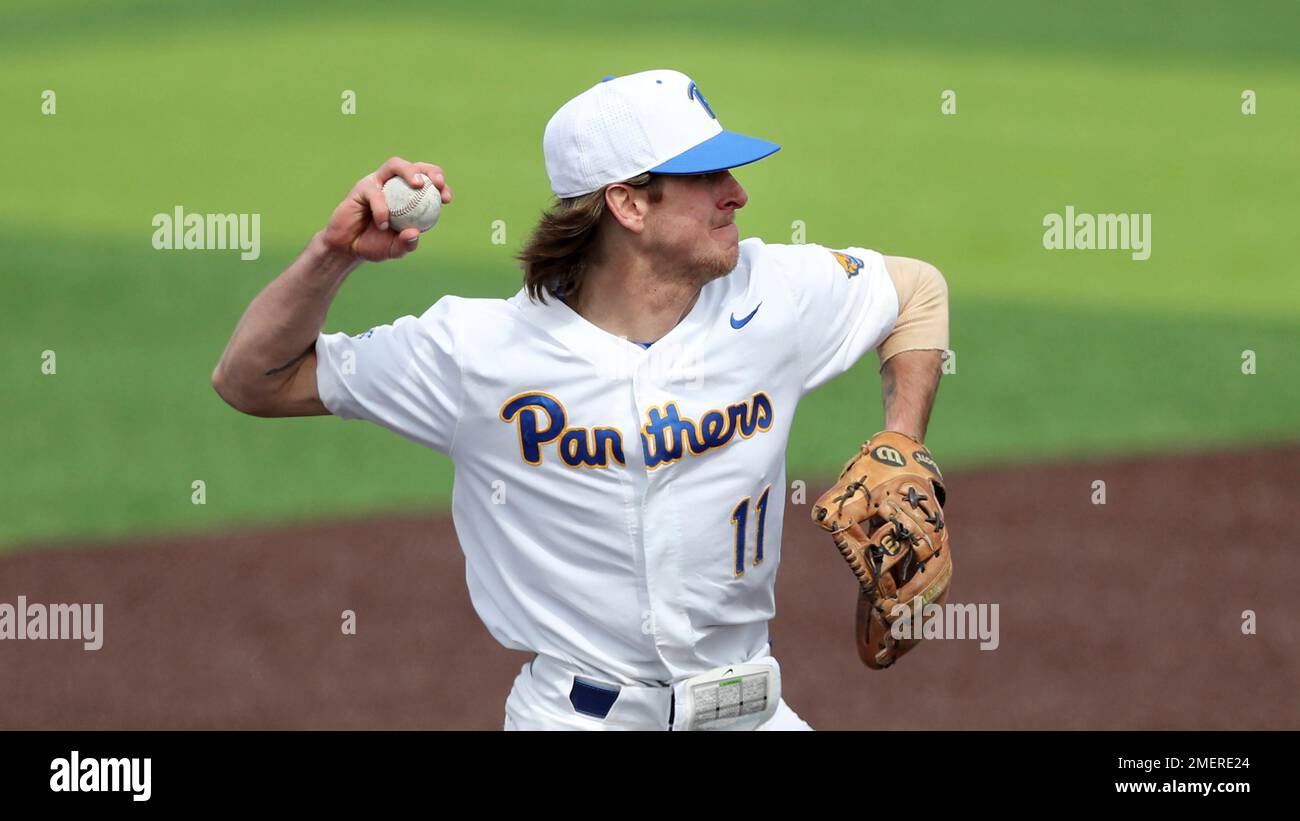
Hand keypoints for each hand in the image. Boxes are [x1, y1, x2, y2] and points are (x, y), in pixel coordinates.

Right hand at [321, 157, 453, 261]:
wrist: (348, 248)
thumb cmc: (374, 245)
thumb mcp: (395, 249)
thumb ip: (406, 244)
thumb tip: (415, 233)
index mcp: (409, 196)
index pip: (429, 183)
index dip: (441, 186)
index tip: (446, 199)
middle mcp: (394, 185)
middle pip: (415, 166)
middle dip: (430, 170)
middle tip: (437, 184)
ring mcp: (378, 183)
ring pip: (395, 165)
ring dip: (409, 171)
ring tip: (418, 185)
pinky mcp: (361, 187)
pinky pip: (374, 192)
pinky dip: (381, 208)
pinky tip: (383, 224)